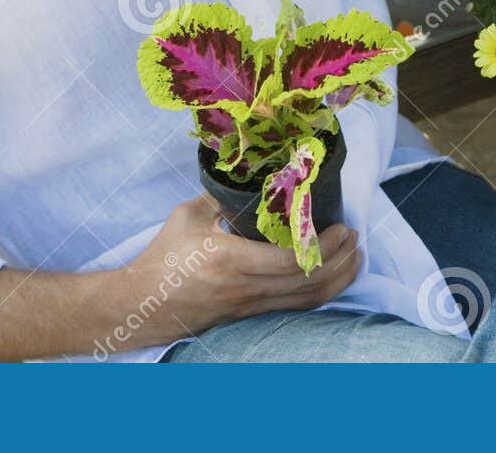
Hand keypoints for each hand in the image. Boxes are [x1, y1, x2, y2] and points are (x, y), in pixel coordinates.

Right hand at [118, 193, 361, 346]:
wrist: (140, 305)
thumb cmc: (162, 258)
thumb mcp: (188, 217)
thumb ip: (221, 198)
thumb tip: (249, 178)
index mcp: (232, 261)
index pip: (291, 261)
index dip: (323, 246)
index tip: (341, 227)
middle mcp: (246, 289)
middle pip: (309, 283)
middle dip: (340, 261)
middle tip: (355, 238)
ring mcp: (249, 307)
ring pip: (306, 301)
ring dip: (337, 281)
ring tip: (354, 259)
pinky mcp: (248, 316)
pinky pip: (293, 307)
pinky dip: (319, 293)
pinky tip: (330, 279)